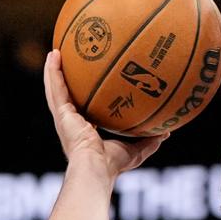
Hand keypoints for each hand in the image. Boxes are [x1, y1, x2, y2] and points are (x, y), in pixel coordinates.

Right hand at [43, 50, 167, 176]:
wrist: (96, 167)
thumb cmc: (113, 164)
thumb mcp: (137, 150)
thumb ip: (150, 140)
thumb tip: (167, 131)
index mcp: (85, 132)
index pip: (84, 111)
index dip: (84, 100)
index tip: (87, 88)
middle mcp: (71, 123)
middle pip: (67, 97)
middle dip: (66, 81)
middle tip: (68, 64)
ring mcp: (63, 118)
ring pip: (56, 89)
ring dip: (54, 70)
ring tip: (55, 52)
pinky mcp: (61, 113)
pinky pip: (56, 87)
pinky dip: (53, 71)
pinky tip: (54, 54)